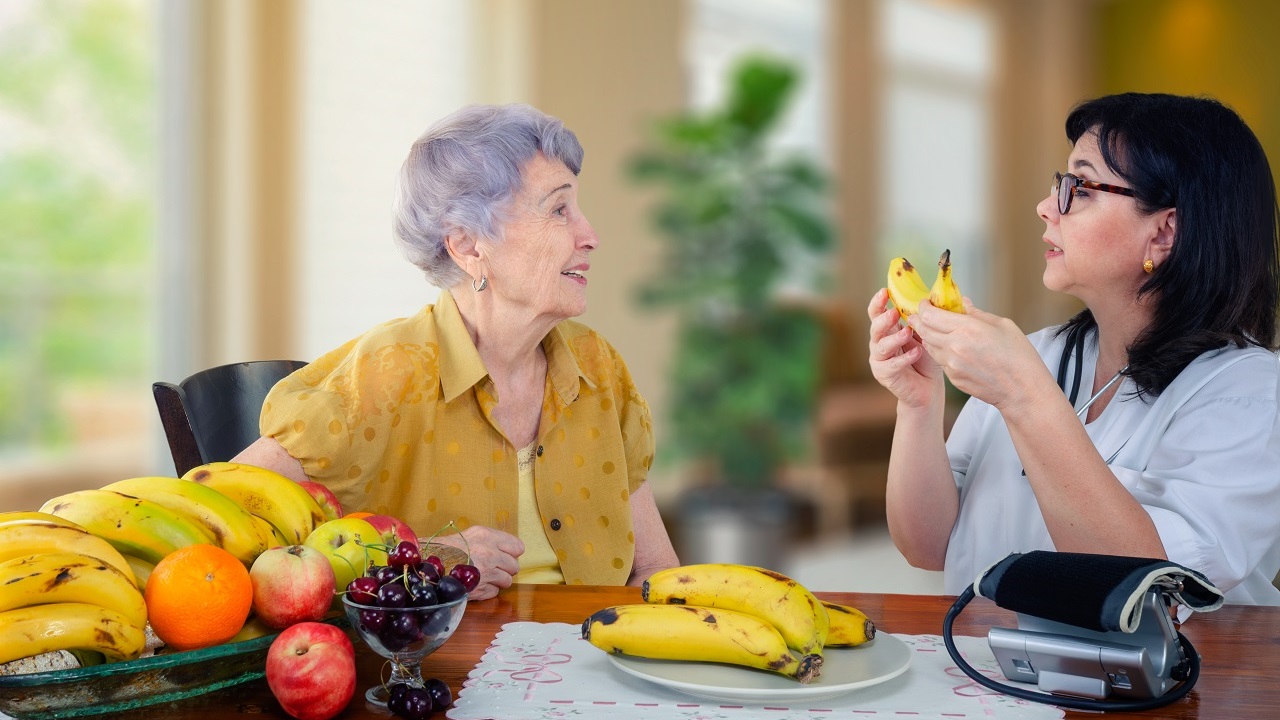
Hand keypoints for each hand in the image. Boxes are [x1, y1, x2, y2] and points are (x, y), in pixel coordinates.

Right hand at [431, 525, 522, 600]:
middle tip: (492, 568)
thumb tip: (509, 550)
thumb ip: (490, 541)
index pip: (517, 547)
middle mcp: (489, 553)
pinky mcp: (479, 589)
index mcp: (487, 536)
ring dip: (497, 581)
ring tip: (483, 577)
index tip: (504, 555)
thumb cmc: (445, 550)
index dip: (511, 553)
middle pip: (514, 566)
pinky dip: (487, 591)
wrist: (426, 566)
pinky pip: (494, 592)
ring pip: (507, 581)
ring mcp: (486, 573)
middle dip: (505, 569)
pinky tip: (475, 584)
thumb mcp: (469, 536)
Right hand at [866, 288, 943, 407]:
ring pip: (881, 346)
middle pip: (875, 328)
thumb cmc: (926, 358)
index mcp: (887, 329)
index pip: (876, 312)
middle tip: (894, 313)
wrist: (928, 387)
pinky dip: (904, 358)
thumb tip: (929, 300)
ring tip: (908, 333)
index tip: (885, 291)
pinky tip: (916, 353)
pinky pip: (891, 365)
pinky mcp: (884, 374)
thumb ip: (921, 320)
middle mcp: (879, 342)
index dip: (878, 302)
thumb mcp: (926, 335)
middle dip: (883, 320)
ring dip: (894, 338)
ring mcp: (880, 359)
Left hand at [906, 299, 1046, 413]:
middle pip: (924, 329)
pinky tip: (948, 347)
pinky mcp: (953, 378)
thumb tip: (963, 302)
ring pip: (929, 345)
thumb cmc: (1018, 356)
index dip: (923, 307)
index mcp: (968, 329)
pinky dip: (940, 351)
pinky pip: (940, 360)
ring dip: (927, 336)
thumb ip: (977, 313)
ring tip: (932, 328)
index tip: (926, 303)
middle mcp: (955, 347)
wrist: (1022, 390)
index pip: (931, 315)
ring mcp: (952, 364)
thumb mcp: (1002, 325)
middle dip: (918, 319)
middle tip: (919, 314)